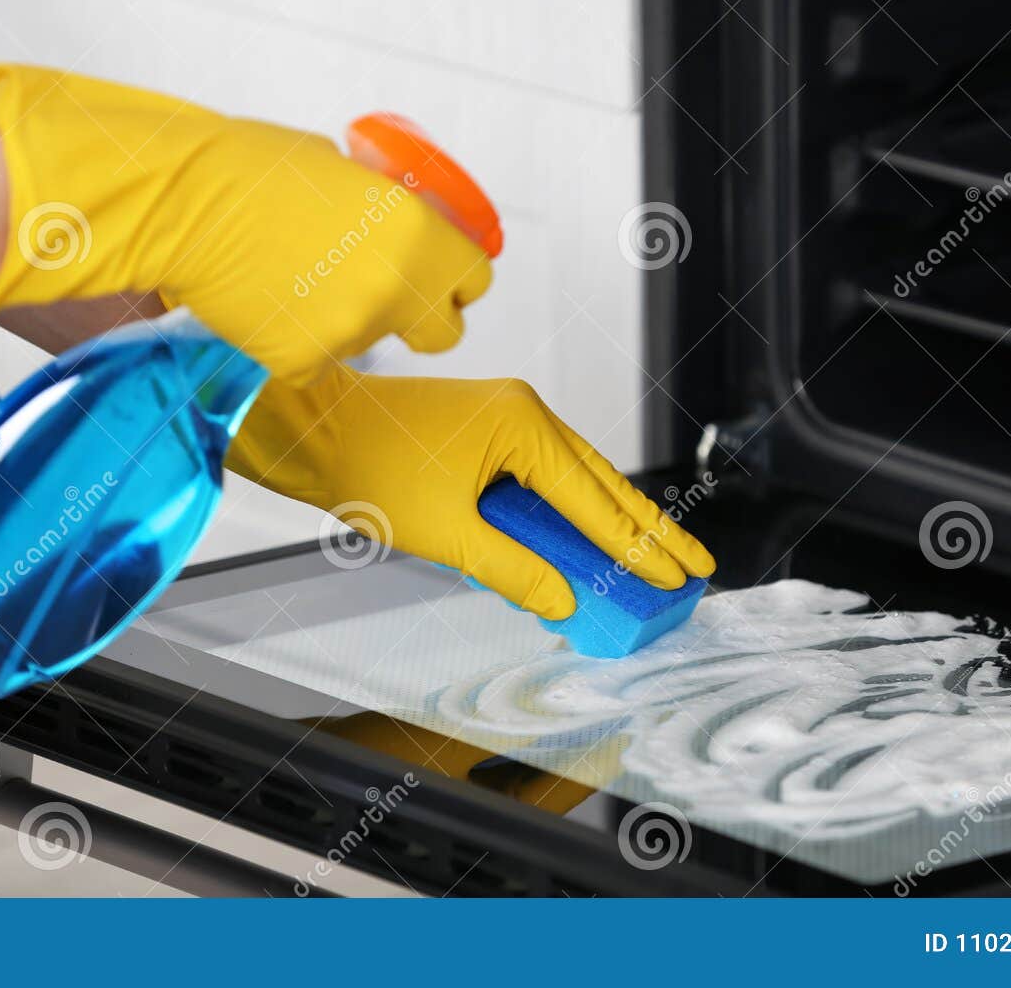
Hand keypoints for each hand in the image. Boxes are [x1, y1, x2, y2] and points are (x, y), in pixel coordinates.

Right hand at [0, 65, 490, 382]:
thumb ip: (381, 207)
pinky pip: (315, 361)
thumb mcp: (342, 169)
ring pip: (367, 342)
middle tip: (386, 296)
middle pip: (443, 332)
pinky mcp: (304, 362)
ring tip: (291, 278)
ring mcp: (351, 331)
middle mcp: (395, 288)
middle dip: (423, 318)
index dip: (458, 279)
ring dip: (345, 321)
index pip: (475, 279)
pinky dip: (296, 342)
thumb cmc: (251, 168)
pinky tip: (263, 302)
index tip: (442, 277)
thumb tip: (392, 217)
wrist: (180, 201)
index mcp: (417, 232)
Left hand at [228, 367, 715, 618]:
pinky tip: (587, 540)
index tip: (676, 577)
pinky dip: (571, 510)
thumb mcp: (446, 532)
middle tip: (696, 565)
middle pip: (604, 482)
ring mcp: (507, 417)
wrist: (315, 429)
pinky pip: (546, 474)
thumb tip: (563, 599)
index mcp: (522, 426)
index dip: (638, 548)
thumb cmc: (368, 466)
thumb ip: (511, 568)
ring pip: (578, 477)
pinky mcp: (489, 431)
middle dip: (649, 530)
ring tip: (655, 557)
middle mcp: (524, 412)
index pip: (596, 500)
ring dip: (612, 521)